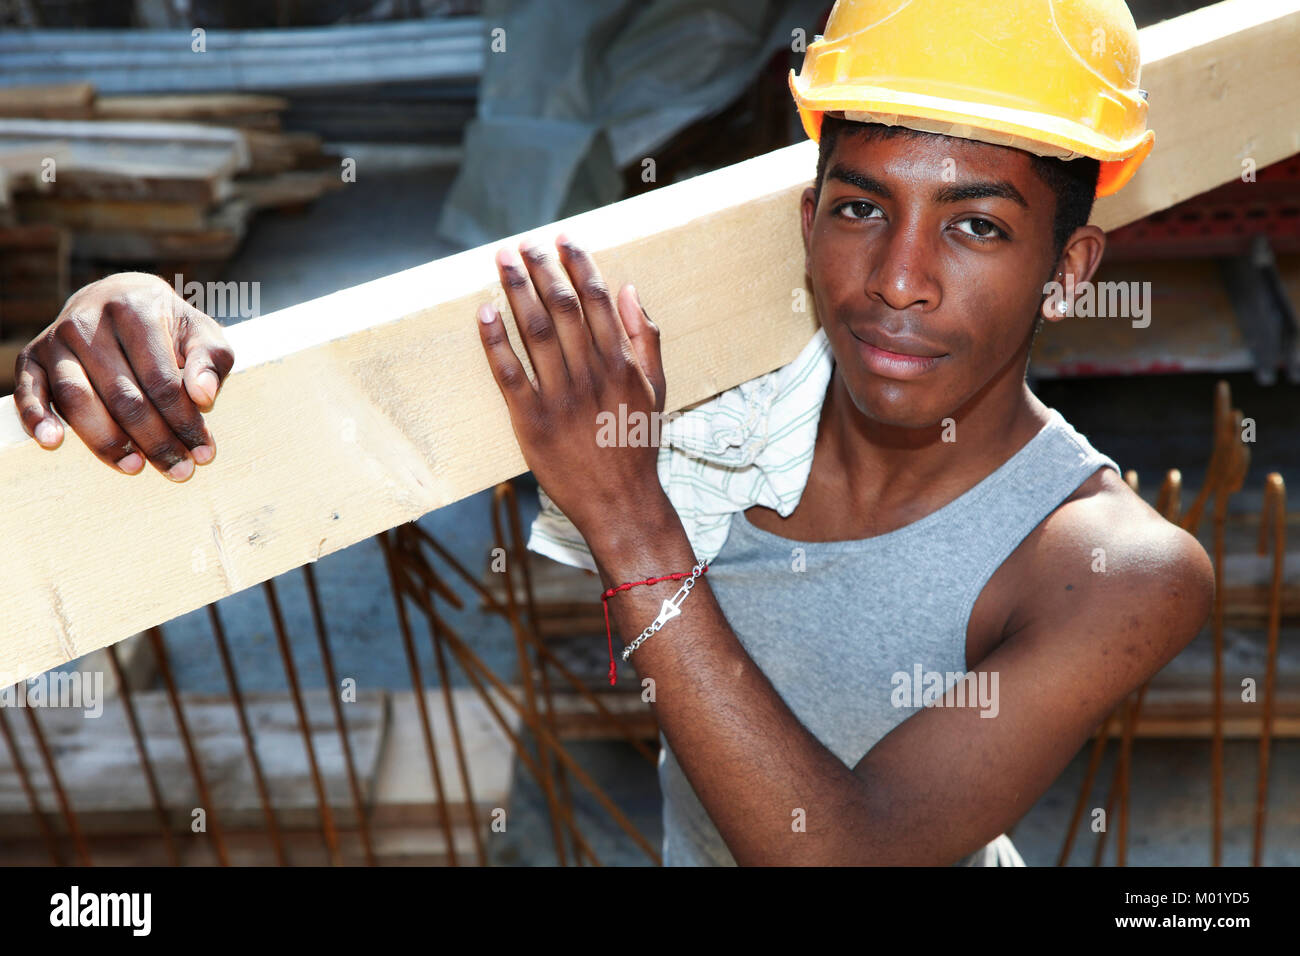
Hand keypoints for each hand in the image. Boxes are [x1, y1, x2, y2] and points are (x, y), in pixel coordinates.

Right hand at [12, 271, 234, 479]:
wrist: (118, 297)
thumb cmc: (167, 324)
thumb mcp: (201, 333)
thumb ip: (210, 361)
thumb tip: (203, 397)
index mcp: (135, 309)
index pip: (161, 379)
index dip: (184, 420)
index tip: (203, 451)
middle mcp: (89, 321)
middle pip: (122, 395)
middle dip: (154, 439)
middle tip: (179, 470)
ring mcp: (56, 338)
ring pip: (78, 398)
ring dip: (106, 440)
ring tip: (135, 466)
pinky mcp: (33, 356)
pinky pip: (30, 390)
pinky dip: (36, 417)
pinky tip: (52, 442)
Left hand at [477, 234, 667, 541]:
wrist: (621, 502)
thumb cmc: (637, 444)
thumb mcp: (656, 390)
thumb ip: (645, 339)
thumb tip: (629, 290)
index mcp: (622, 365)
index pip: (597, 300)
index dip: (578, 264)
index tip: (563, 239)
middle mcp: (591, 376)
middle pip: (562, 308)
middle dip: (542, 268)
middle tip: (524, 242)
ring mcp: (560, 399)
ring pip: (534, 332)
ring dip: (516, 291)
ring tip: (502, 261)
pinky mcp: (532, 422)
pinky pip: (509, 374)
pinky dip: (494, 341)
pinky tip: (484, 312)